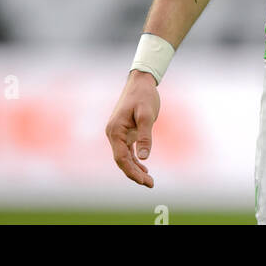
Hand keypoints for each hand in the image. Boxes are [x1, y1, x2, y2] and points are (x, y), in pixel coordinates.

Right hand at [106, 70, 159, 187]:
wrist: (140, 81)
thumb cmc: (143, 95)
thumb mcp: (147, 114)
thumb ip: (145, 136)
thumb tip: (144, 157)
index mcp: (115, 130)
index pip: (121, 158)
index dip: (131, 171)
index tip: (144, 180)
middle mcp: (114, 134)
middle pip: (122, 160)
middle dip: (135, 174)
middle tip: (151, 184)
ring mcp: (118, 133)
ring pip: (125, 157)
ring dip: (135, 169)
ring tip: (149, 181)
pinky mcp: (125, 132)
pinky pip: (127, 151)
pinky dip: (135, 160)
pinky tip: (144, 169)